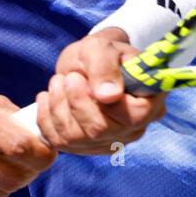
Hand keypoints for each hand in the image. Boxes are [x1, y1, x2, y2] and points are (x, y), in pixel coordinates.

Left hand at [32, 28, 166, 154]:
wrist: (85, 64)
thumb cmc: (99, 54)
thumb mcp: (102, 48)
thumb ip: (105, 67)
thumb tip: (107, 96)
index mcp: (149, 103)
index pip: (134, 116)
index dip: (104, 101)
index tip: (81, 78)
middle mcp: (133, 129)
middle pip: (100, 130)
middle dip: (75, 101)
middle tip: (67, 77)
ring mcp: (109, 142)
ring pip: (75, 138)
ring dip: (58, 106)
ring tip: (58, 81)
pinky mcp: (85, 148)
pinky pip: (58, 142)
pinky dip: (46, 117)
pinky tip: (49, 97)